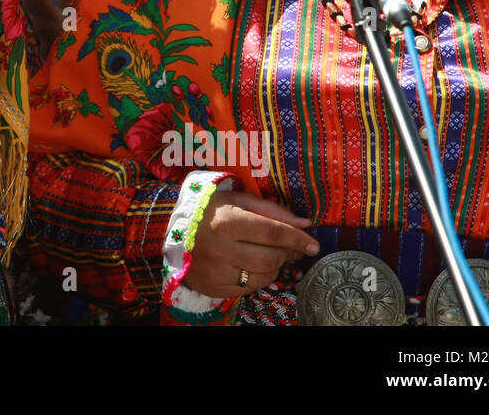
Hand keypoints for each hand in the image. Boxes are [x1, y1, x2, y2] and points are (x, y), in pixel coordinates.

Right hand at [181, 191, 318, 298]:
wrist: (175, 234)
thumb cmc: (210, 211)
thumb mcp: (237, 201)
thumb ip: (272, 211)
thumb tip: (305, 224)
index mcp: (227, 221)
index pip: (272, 232)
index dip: (297, 238)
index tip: (313, 244)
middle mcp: (222, 248)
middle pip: (271, 257)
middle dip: (288, 253)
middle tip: (293, 248)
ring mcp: (218, 271)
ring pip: (263, 276)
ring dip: (275, 267)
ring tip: (270, 255)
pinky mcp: (215, 287)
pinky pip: (249, 288)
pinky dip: (258, 278)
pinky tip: (252, 266)